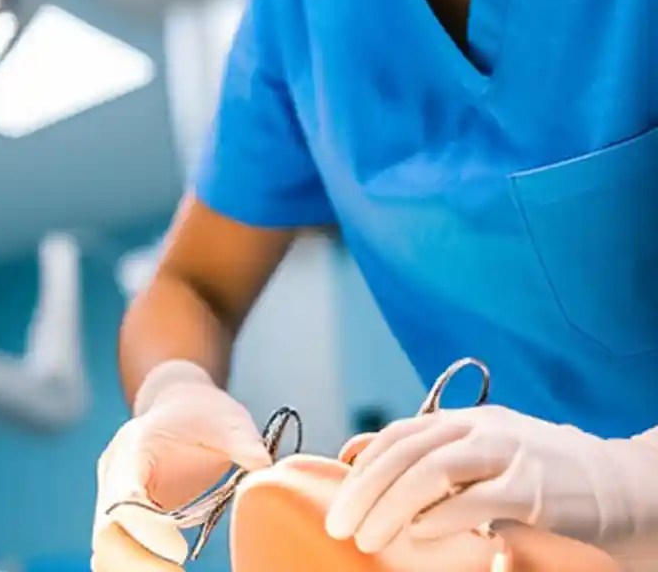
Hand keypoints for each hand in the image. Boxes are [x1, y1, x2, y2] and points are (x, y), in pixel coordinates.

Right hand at [92, 360, 271, 569]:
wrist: (177, 406)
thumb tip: (265, 469)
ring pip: (104, 548)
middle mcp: (114, 475)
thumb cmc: (201, 413)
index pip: (123, 498)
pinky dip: (134, 568)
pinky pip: (115, 551)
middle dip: (136, 564)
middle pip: (105, 532)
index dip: (145, 531)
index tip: (178, 552)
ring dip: (133, 570)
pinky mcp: (123, 518)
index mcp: (133, 447)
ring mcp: (113, 498)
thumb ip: (244, 442)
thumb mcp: (226, 419)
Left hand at [324, 406, 657, 563]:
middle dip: (365, 493)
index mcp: (465, 421)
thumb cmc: (539, 474)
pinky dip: (439, 519)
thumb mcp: (478, 452)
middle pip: (405, 454)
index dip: (362, 470)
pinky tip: (418, 535)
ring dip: (391, 508)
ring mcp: (509, 455)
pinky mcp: (533, 489)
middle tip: (341, 527)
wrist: (622, 485)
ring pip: (431, 472)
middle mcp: (482, 429)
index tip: (338, 503)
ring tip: (369, 539)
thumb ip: (422, 451)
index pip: (397, 436)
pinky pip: (475, 502)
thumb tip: (354, 451)